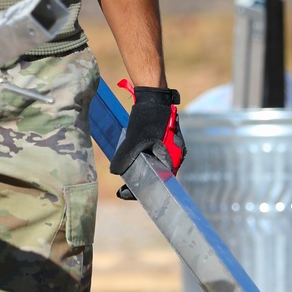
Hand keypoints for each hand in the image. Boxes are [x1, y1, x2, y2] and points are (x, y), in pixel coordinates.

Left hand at [110, 80, 184, 200]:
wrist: (153, 98)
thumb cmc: (149, 117)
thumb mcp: (137, 138)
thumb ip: (128, 155)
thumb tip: (115, 171)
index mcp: (174, 156)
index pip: (159, 182)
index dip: (142, 190)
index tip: (124, 194)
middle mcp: (175, 155)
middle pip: (159, 177)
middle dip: (142, 184)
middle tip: (123, 190)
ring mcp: (171, 149)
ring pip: (156, 168)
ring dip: (142, 174)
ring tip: (126, 180)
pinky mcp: (164, 143)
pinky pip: (154, 158)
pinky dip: (143, 163)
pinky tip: (131, 165)